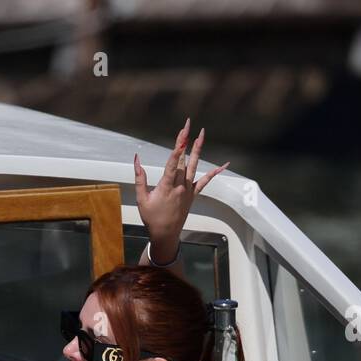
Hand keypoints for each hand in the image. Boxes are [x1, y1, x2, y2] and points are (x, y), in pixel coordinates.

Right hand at [134, 119, 228, 262]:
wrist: (165, 234)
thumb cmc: (151, 217)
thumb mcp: (141, 199)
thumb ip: (139, 178)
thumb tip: (137, 159)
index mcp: (166, 187)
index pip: (173, 164)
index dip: (177, 149)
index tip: (181, 136)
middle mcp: (179, 186)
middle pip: (183, 160)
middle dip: (185, 141)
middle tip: (187, 125)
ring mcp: (188, 190)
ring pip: (194, 166)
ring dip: (198, 149)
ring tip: (201, 134)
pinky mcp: (193, 194)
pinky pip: (205, 181)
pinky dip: (214, 173)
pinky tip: (223, 165)